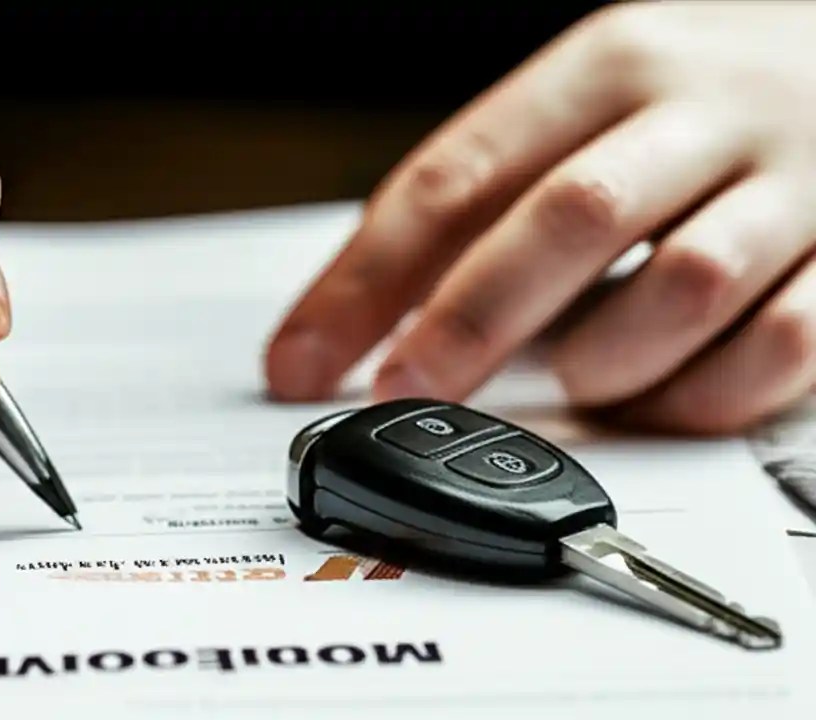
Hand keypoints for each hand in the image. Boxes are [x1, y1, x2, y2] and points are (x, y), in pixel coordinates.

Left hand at [265, 2, 815, 433]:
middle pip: (564, 221)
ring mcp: (791, 181)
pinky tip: (660, 394)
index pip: (456, 175)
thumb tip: (366, 322)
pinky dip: (697, 394)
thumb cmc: (702, 106)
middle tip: (406, 389)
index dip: (364, 279)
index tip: (304, 358)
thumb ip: (489, 205)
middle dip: (468, 322)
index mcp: (607, 65)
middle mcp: (698, 110)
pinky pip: (775, 349)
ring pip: (681, 288)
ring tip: (576, 376)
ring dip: (603, 360)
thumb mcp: (590, 111)